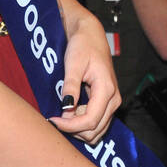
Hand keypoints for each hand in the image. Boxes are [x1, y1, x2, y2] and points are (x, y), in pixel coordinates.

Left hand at [49, 9, 120, 144]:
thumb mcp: (73, 64)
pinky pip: (96, 123)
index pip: (90, 121)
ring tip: (62, 114)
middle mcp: (114, 100)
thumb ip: (71, 86)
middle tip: (55, 118)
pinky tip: (70, 111)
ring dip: (78, 128)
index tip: (52, 120)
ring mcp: (112, 103)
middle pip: (95, 130)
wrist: (91, 36)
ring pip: (97, 130)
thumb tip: (66, 109)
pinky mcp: (107, 103)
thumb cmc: (83, 46)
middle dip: (73, 129)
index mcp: (107, 90)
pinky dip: (82, 124)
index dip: (70, 126)